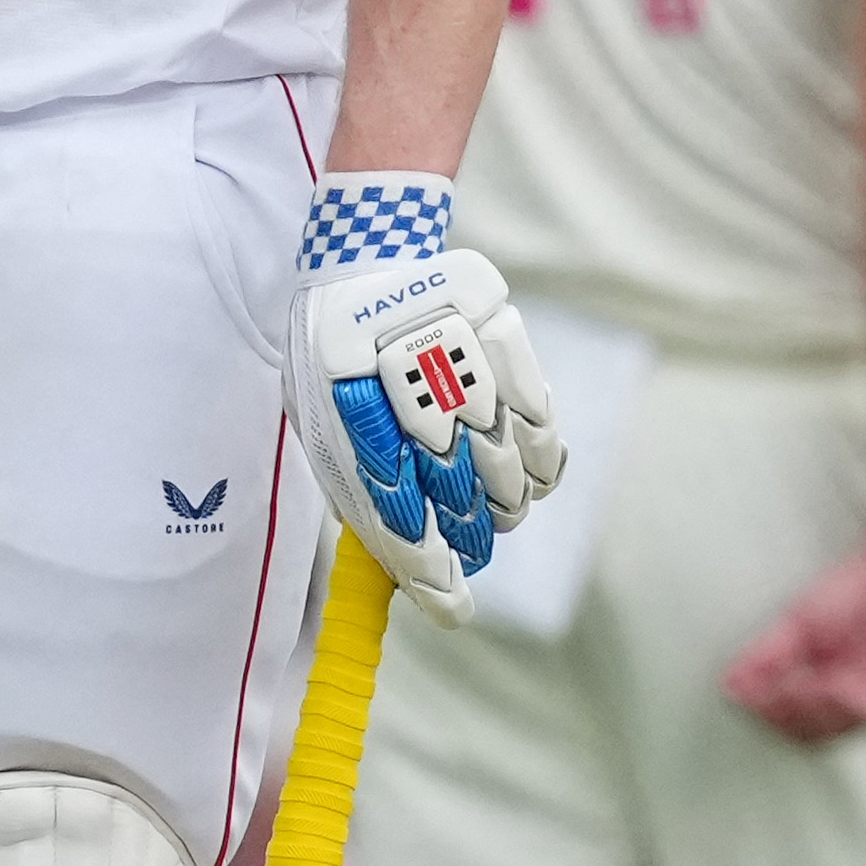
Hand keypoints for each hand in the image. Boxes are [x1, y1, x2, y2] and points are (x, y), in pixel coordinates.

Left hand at [286, 175, 565, 605]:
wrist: (367, 261)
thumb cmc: (341, 360)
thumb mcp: (325, 421)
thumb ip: (358, 486)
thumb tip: (397, 572)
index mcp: (341, 400)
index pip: (390, 501)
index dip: (425, 564)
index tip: (451, 605)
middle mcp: (401, 377)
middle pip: (455, 487)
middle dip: (466, 533)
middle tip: (472, 551)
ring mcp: (458, 351)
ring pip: (503, 458)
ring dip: (504, 502)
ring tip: (496, 514)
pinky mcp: (501, 329)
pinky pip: (539, 419)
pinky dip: (540, 459)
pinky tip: (531, 478)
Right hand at [721, 530, 865, 742]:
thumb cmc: (852, 595)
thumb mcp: (795, 628)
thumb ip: (764, 658)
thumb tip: (728, 685)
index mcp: (830, 695)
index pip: (793, 727)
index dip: (765, 717)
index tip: (742, 695)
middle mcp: (854, 704)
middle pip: (810, 736)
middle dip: (781, 718)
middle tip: (767, 690)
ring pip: (836, 728)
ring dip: (807, 709)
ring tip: (792, 683)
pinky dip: (838, 700)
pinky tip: (824, 682)